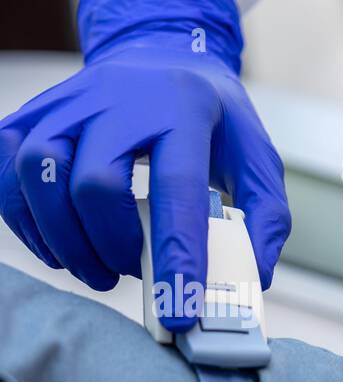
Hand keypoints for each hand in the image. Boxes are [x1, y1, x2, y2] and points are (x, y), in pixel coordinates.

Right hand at [0, 4, 289, 328]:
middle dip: (112, 247)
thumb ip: (265, 220)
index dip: (176, 256)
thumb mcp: (259, 162)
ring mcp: (68, 104)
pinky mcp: (34, 115)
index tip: (180, 310)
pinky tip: (60, 246)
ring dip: (65, 239)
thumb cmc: (214, 124)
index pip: (175, 189)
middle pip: (94, 184)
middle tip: (134, 274)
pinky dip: (26, 220)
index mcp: (183, 110)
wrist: (165, 60)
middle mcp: (119, 99)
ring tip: (98, 270)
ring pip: (39, 172)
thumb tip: (252, 278)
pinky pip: (7, 170)